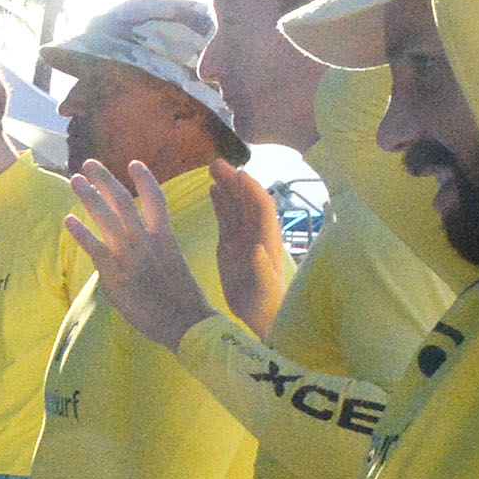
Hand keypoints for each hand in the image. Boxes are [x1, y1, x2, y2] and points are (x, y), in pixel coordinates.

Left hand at [65, 160, 223, 352]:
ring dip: (89, 196)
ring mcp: (130, 254)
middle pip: (123, 200)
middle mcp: (147, 239)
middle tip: (89, 163)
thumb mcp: (173, 265)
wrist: (186, 322)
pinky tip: (68, 220)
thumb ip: (155, 250)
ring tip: (75, 180)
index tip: (133, 163)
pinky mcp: (116, 273)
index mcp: (165, 235)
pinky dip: (81, 232)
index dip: (144, 179)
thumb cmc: (183, 299)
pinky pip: (95, 247)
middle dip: (105, 179)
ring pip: (107, 216)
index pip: (156, 198)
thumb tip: (137, 249)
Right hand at [207, 162, 291, 335]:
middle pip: (248, 200)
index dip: (252, 190)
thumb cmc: (266, 305)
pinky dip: (221, 202)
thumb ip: (263, 270)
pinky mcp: (232, 245)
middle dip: (236, 181)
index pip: (262, 208)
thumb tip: (259, 249)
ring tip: (212, 168)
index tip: (239, 174)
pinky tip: (212, 189)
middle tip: (217, 163)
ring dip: (227, 186)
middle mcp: (257, 234)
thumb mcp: (265, 291)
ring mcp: (244, 238)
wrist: (262, 315)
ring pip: (237, 205)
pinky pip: (227, 218)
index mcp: (267, 241)